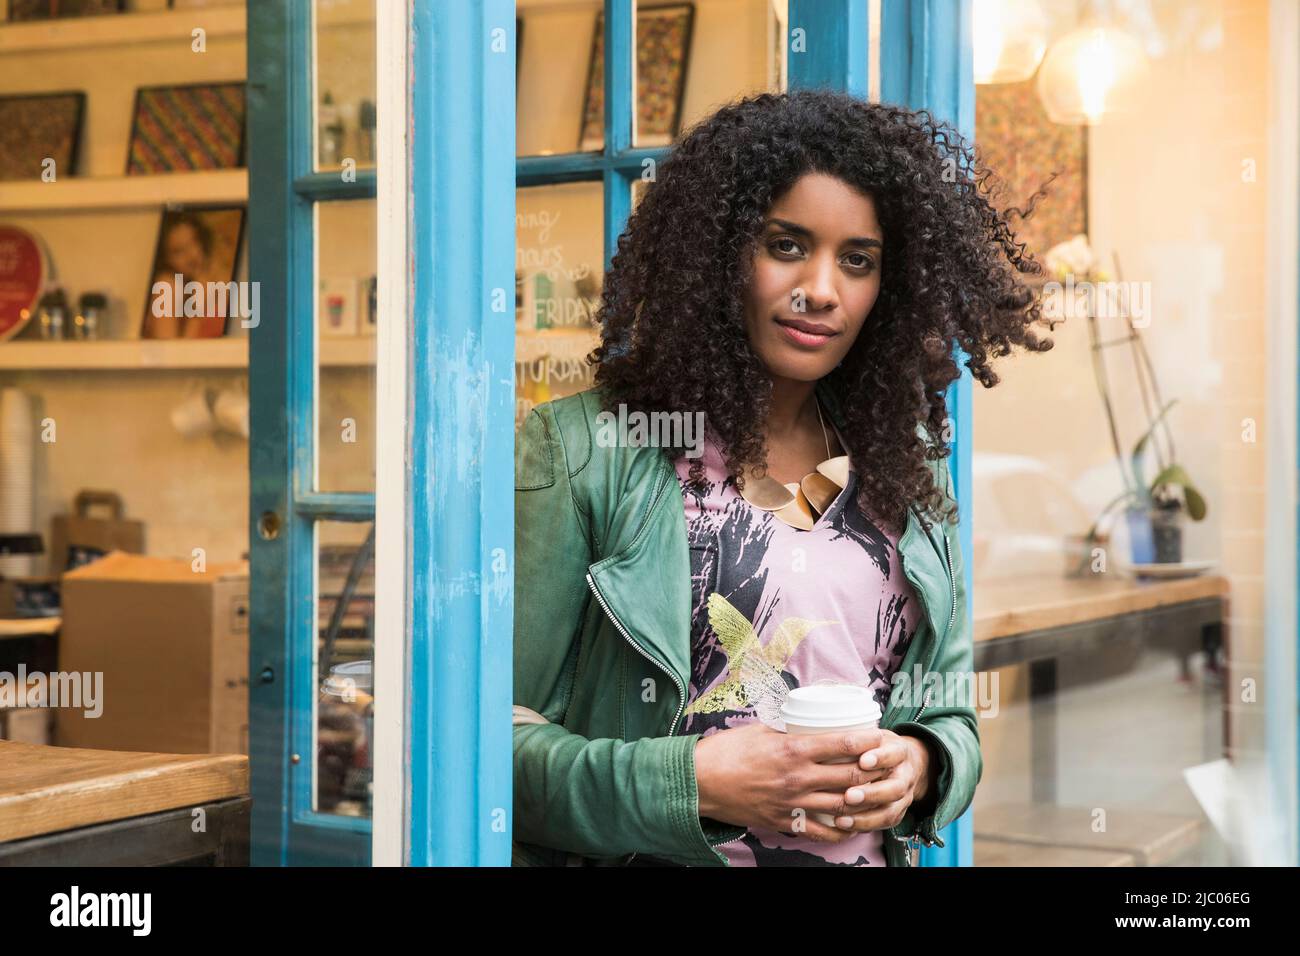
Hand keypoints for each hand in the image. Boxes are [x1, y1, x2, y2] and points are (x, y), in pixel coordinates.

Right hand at [693, 723, 892, 843]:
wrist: (700, 782)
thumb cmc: (727, 751)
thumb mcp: (760, 730)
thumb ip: (786, 728)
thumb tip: (804, 720)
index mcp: (793, 750)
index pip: (843, 745)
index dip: (867, 742)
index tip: (880, 737)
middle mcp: (798, 778)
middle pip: (850, 778)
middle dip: (873, 772)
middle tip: (885, 766)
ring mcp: (792, 803)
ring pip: (841, 806)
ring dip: (862, 800)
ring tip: (875, 793)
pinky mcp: (784, 821)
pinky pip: (819, 830)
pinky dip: (838, 828)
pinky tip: (849, 823)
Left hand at [827, 731, 932, 832]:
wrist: (907, 763)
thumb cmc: (880, 746)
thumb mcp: (874, 735)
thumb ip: (858, 737)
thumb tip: (824, 735)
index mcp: (899, 751)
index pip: (893, 754)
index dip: (880, 758)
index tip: (863, 761)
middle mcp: (905, 776)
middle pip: (894, 788)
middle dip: (872, 794)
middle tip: (849, 796)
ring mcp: (904, 797)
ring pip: (890, 812)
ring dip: (865, 817)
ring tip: (841, 819)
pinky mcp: (897, 813)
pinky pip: (883, 824)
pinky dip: (863, 826)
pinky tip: (843, 825)